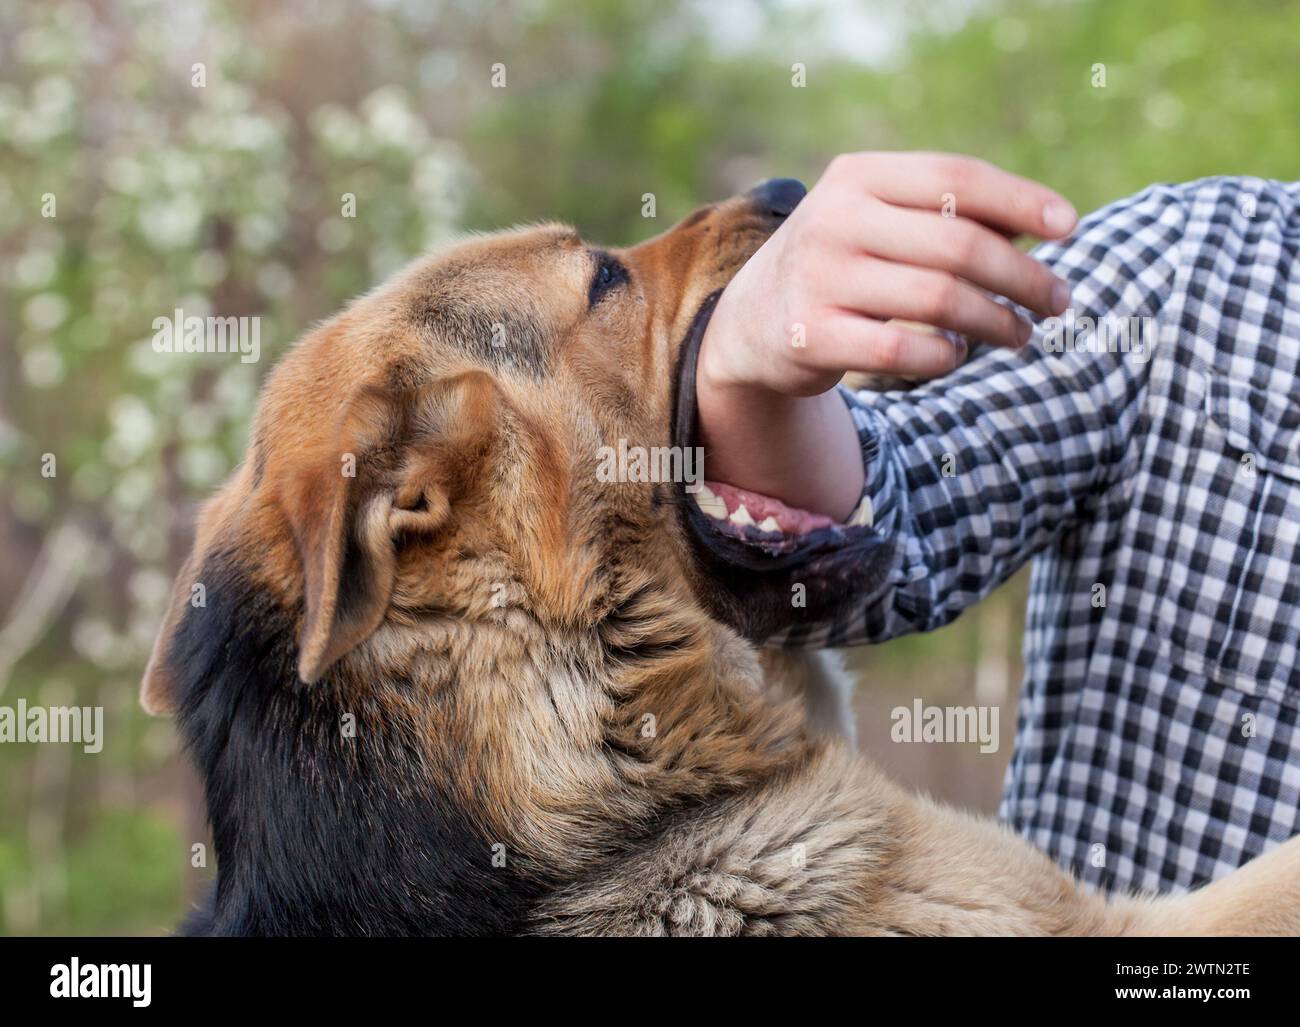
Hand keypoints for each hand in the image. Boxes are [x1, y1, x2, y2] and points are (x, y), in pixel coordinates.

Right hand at [696, 152, 1078, 519]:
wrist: (751, 322)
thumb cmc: (843, 264)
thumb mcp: (880, 221)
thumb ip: (948, 216)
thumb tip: (1047, 225)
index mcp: (858, 176)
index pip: (957, 179)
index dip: (1022, 200)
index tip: (1070, 228)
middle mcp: (834, 220)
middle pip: (959, 246)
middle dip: (1023, 277)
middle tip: (1058, 302)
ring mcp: (819, 279)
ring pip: (940, 301)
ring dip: (997, 322)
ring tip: (1021, 335)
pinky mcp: (811, 336)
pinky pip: (906, 351)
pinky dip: (946, 356)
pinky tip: (957, 354)